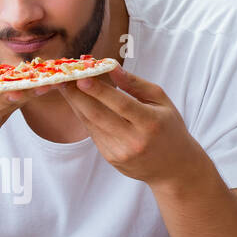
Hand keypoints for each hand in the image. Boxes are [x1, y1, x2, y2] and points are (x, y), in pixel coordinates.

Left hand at [56, 65, 201, 185]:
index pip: (121, 104)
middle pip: (98, 115)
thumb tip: (111, 67)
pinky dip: (85, 116)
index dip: (99, 91)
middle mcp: (134, 140)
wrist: (174, 168)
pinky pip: (94, 133)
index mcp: (150, 123)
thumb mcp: (161, 101)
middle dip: (77, 96)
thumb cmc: (169, 128)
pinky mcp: (111, 158)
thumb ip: (136, 84)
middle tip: (62, 79)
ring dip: (76, 104)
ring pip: (91, 124)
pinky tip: (78, 102)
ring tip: (65, 86)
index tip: (81, 77)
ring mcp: (120, 152)